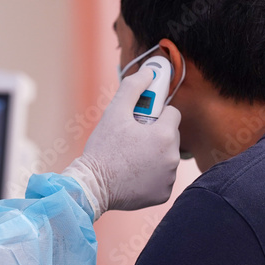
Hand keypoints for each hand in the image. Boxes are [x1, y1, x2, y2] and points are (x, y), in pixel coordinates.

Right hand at [63, 64, 181, 218]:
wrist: (92, 187)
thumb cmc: (102, 149)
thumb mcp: (115, 112)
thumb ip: (134, 87)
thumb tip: (150, 70)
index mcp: (164, 135)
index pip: (172, 114)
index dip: (156, 115)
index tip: (140, 122)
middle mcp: (172, 157)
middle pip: (171, 136)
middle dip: (155, 135)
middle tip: (131, 141)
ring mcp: (169, 178)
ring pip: (167, 157)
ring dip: (154, 155)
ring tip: (131, 159)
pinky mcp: (163, 194)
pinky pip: (163, 178)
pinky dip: (152, 176)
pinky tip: (134, 175)